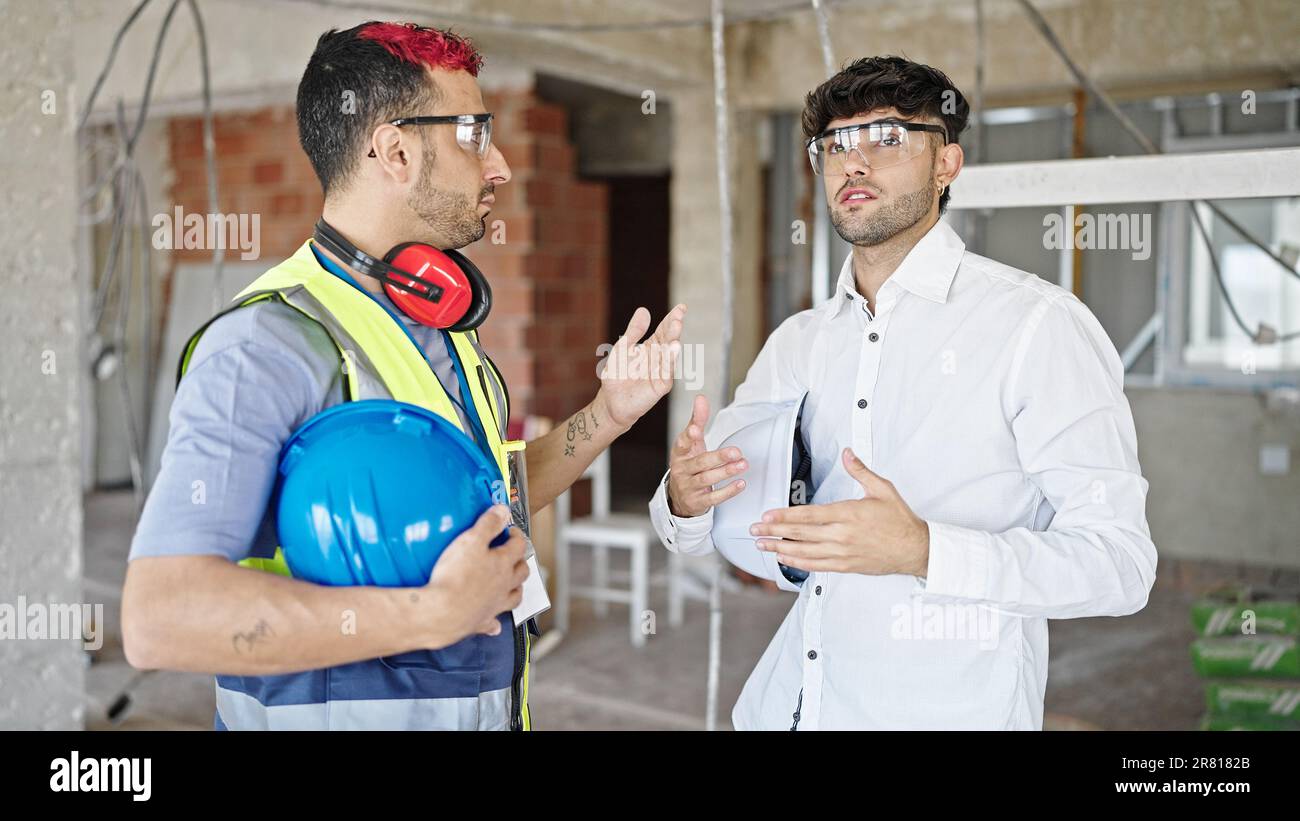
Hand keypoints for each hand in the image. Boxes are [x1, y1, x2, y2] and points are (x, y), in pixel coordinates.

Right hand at [423, 505, 528, 644]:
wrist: (440, 613)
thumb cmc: (455, 577)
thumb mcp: (471, 541)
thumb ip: (488, 524)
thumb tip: (503, 511)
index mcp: (503, 564)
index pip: (518, 546)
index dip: (516, 535)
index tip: (510, 530)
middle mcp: (503, 586)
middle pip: (522, 572)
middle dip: (520, 561)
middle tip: (514, 554)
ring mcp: (494, 606)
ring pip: (514, 597)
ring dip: (516, 589)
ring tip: (513, 584)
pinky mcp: (481, 623)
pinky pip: (492, 624)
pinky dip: (495, 622)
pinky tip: (494, 624)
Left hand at [596, 304, 686, 428]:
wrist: (611, 401)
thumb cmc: (617, 375)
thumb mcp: (623, 348)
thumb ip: (634, 331)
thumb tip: (644, 310)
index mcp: (652, 347)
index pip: (664, 330)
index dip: (672, 318)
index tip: (681, 307)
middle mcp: (660, 358)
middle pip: (669, 340)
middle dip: (674, 328)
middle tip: (679, 316)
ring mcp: (662, 371)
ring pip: (670, 354)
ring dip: (673, 340)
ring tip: (677, 327)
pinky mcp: (661, 385)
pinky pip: (667, 371)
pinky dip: (670, 360)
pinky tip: (673, 348)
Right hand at [666, 394, 747, 517]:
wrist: (680, 497)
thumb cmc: (688, 464)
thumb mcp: (691, 443)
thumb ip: (697, 421)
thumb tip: (700, 398)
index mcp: (679, 453)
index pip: (682, 443)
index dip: (689, 437)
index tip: (696, 430)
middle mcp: (682, 470)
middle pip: (700, 462)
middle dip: (718, 457)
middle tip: (736, 452)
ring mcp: (688, 487)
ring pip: (707, 479)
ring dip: (726, 472)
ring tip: (742, 465)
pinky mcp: (697, 502)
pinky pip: (713, 497)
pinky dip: (728, 491)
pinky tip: (740, 483)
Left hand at [750, 448, 929, 576]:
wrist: (915, 549)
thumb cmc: (899, 520)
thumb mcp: (882, 489)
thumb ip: (860, 471)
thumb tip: (847, 453)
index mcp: (848, 514)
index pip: (808, 515)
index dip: (784, 516)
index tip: (767, 515)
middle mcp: (841, 535)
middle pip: (800, 534)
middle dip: (774, 532)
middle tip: (755, 530)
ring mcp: (842, 553)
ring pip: (804, 552)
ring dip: (780, 548)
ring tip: (762, 545)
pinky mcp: (845, 566)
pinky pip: (816, 566)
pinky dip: (798, 563)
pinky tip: (785, 559)